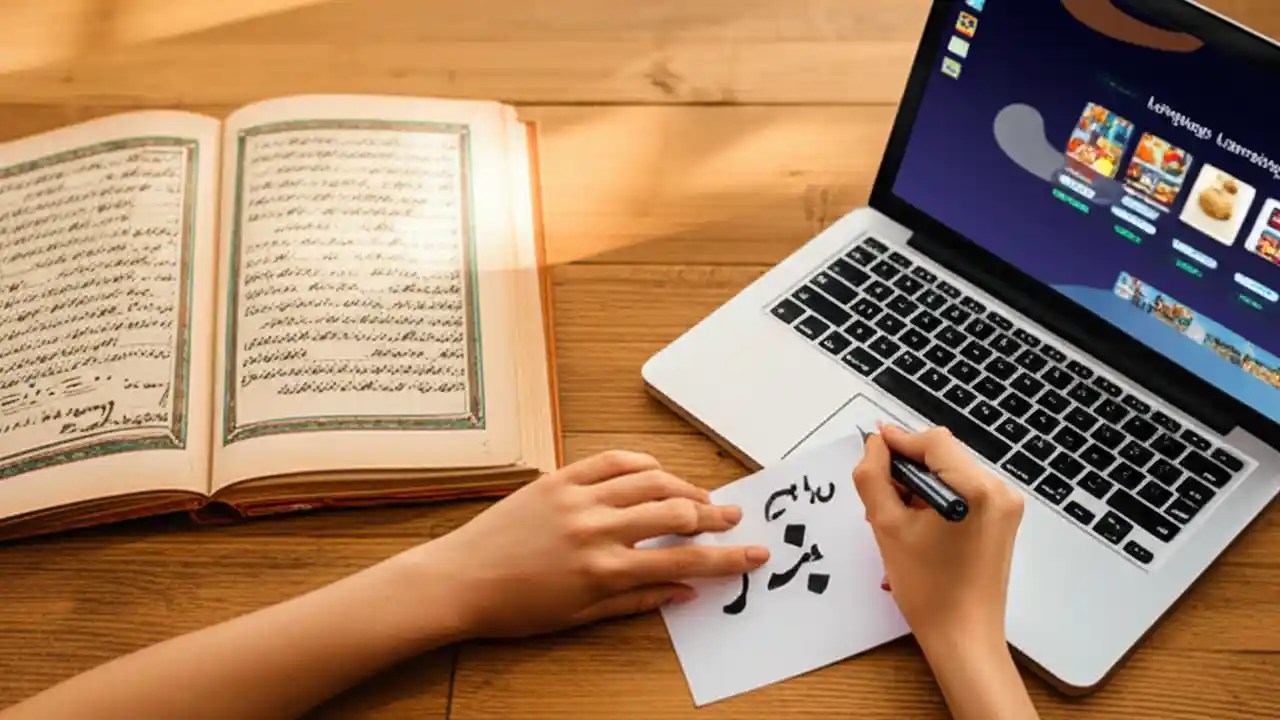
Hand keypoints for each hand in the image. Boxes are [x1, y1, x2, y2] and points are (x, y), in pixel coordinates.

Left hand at [409, 451, 769, 638]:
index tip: (756, 553)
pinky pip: (610, 461)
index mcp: (605, 570)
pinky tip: (656, 471)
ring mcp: (577, 499)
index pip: (684, 561)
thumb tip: (684, 591)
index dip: (727, 558)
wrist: (459, 581)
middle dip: (713, 516)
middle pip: (675, 514)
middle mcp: (597, 530)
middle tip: (734, 518)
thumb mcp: (581, 616)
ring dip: (682, 488)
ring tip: (699, 498)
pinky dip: (639, 463)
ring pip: (649, 481)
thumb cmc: (515, 607)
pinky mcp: (556, 479)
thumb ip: (637, 600)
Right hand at [852, 425, 1023, 651]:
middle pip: (944, 455)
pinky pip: (965, 491)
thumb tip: (874, 445)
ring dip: (921, 484)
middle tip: (880, 492)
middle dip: (908, 467)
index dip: (899, 440)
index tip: (872, 444)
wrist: (964, 636)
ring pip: (953, 472)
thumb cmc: (928, 589)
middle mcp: (1000, 491)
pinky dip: (938, 498)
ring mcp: (1006, 506)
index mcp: (977, 490)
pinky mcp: (1003, 520)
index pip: (933, 442)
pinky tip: (917, 524)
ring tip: (896, 515)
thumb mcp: (887, 527)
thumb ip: (874, 477)